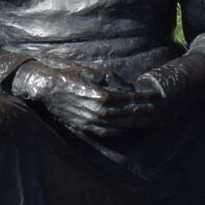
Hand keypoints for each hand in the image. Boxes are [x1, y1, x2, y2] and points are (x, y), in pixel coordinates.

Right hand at [11, 60, 164, 133]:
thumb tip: (128, 86)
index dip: (143, 99)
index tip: (154, 97)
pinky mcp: (84, 126)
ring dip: (134, 124)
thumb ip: (112, 79)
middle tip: (157, 112)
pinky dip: (118, 132)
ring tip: (147, 122)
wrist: (47, 88)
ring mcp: (90, 121)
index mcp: (101, 96)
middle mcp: (97, 112)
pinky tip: (126, 129)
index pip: (128, 99)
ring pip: (118, 126)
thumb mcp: (92, 71)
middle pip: (127, 115)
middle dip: (143, 113)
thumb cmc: (69, 75)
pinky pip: (105, 132)